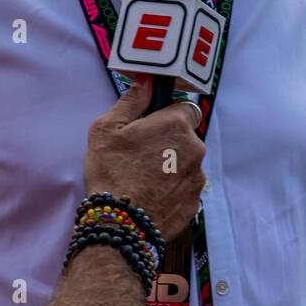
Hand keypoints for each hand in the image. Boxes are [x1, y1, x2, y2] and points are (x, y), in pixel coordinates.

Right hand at [83, 75, 206, 239]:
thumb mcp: (107, 128)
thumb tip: (146, 80)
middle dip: (168, 141)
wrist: (120, 225)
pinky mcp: (195, 202)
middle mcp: (195, 149)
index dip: (167, 114)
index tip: (150, 123)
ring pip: (186, 162)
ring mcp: (197, 178)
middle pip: (186, 136)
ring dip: (171, 165)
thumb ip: (132, 100)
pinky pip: (185, 187)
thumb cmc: (111, 172)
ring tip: (143, 178)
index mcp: (176, 125)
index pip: (184, 107)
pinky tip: (150, 195)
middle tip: (140, 153)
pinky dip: (171, 188)